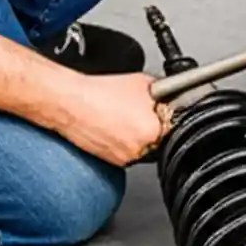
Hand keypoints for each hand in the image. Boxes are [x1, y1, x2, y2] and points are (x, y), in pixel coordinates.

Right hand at [53, 73, 169, 166]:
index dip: (168, 117)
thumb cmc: (99, 92)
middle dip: (153, 127)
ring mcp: (126, 158)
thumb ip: (165, 94)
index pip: (176, 127)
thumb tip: (174, 97)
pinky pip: (127, 153)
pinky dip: (123, 142)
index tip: (163, 112)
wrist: (69, 102)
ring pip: (144, 148)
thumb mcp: (143, 83)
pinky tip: (113, 127)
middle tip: (140, 113)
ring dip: (138, 137)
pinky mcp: (113, 162)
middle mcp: (141, 149)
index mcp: (153, 130)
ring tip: (123, 119)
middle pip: (161, 140)